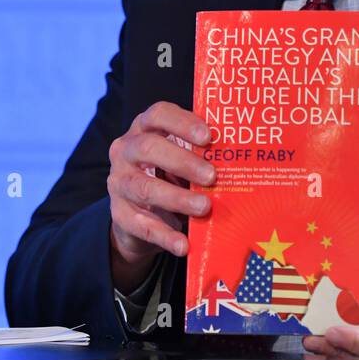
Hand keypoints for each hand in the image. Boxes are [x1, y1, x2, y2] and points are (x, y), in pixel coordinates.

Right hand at [108, 102, 214, 269]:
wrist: (139, 212)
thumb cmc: (169, 173)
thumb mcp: (183, 157)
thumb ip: (201, 153)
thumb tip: (239, 158)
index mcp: (145, 128)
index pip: (158, 115)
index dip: (182, 123)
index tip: (208, 136)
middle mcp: (126, 150)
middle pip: (149, 148)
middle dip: (183, 161)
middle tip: (212, 175)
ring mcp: (119, 182)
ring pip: (144, 188)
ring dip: (177, 198)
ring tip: (204, 207)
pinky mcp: (119, 214)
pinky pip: (141, 225)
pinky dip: (165, 235)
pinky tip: (184, 244)